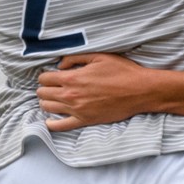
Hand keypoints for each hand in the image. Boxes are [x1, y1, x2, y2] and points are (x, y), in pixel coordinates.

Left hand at [37, 54, 152, 130]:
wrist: (139, 91)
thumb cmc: (122, 71)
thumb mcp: (98, 56)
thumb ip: (75, 58)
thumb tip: (60, 65)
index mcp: (72, 78)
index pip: (44, 79)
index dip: (45, 76)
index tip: (50, 75)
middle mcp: (71, 95)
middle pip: (43, 94)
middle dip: (44, 88)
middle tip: (51, 86)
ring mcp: (77, 110)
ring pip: (48, 108)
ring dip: (46, 102)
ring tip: (52, 99)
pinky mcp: (85, 121)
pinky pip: (61, 126)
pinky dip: (52, 124)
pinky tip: (50, 120)